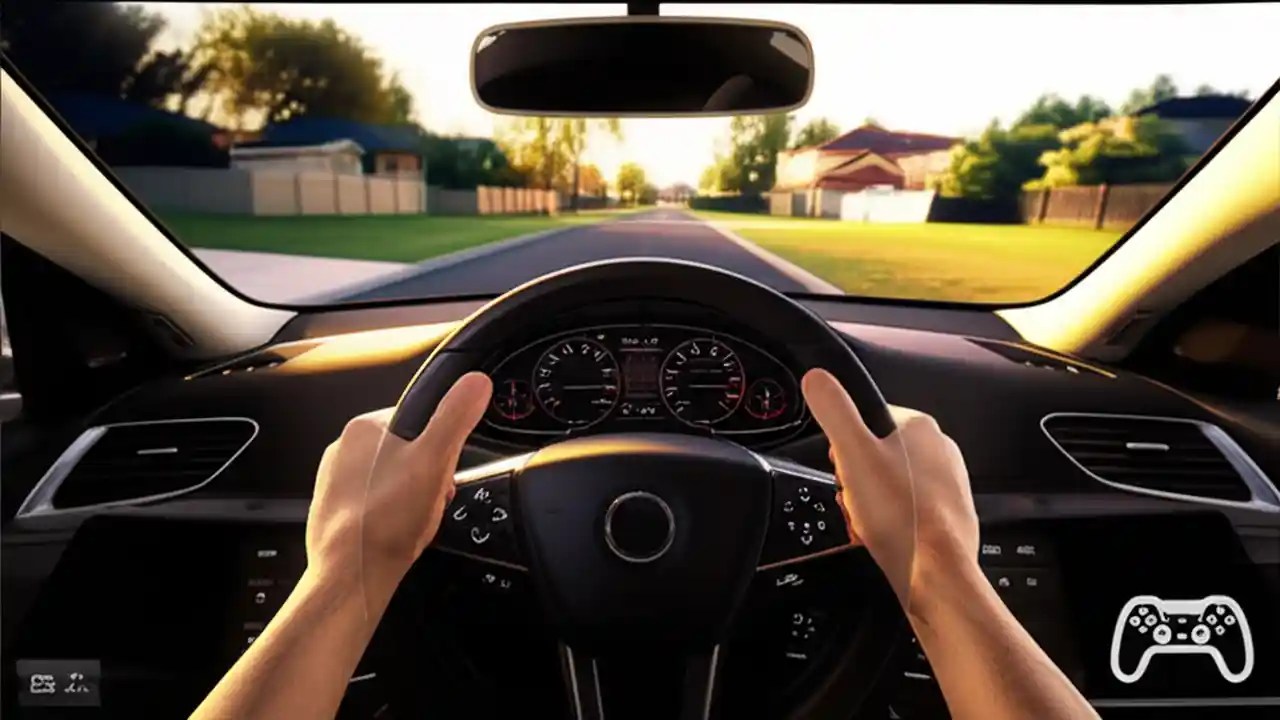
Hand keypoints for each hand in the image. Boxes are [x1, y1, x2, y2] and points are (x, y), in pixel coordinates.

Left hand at [305, 372, 492, 606]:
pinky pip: (372, 505)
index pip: (417, 422)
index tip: (443, 470)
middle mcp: (342, 449)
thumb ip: (455, 417)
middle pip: (405, 452)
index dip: (439, 447)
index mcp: (365, 427)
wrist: (352, 574)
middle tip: (431, 499)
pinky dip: (388, 516)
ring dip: (408, 497)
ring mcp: (334, 482)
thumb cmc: (388, 519)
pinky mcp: (332, 511)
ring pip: (390, 480)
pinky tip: (396, 532)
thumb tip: (476, 382)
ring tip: (413, 520)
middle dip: (425, 475)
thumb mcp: (435, 459)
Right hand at [801, 368, 978, 609]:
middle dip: (858, 481)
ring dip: (872, 505)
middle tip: (855, 501)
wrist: (935, 573)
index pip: (866, 422)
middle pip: (877, 456)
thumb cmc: (899, 515)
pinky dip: (892, 524)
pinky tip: (886, 538)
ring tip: (870, 524)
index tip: (842, 470)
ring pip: (891, 486)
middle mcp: (941, 450)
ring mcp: (949, 484)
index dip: (845, 448)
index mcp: (919, 426)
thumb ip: (833, 411)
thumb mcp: (852, 453)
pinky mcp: (950, 514)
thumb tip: (817, 378)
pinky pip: (908, 511)